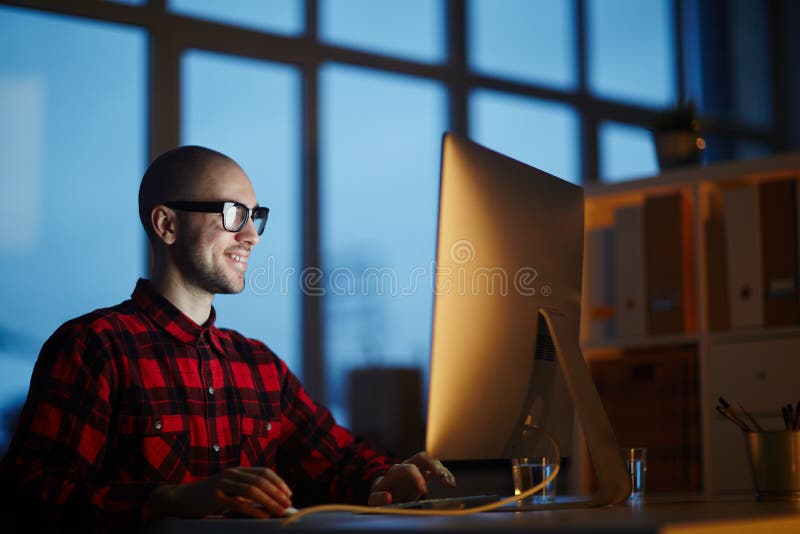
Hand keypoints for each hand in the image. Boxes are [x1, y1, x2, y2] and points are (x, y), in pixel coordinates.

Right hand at [144, 467, 292, 518]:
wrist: (181, 499)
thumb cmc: (207, 498)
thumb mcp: (228, 491)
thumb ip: (245, 494)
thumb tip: (268, 504)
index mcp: (237, 470)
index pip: (263, 472)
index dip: (278, 482)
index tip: (288, 493)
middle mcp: (232, 473)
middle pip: (261, 480)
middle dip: (277, 492)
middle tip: (287, 504)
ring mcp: (224, 483)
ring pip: (253, 490)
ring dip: (269, 501)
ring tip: (279, 511)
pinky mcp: (216, 496)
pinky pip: (240, 503)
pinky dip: (255, 510)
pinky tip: (264, 516)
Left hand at [368, 451, 456, 505]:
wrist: (384, 492)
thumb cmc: (380, 496)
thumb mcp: (374, 499)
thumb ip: (378, 498)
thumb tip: (388, 497)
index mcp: (395, 471)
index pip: (408, 468)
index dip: (417, 477)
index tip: (425, 491)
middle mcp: (407, 465)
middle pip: (422, 457)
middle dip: (433, 466)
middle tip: (442, 478)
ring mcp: (417, 468)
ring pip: (432, 462)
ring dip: (442, 470)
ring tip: (449, 483)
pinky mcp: (424, 474)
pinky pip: (437, 470)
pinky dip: (445, 475)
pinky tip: (451, 484)